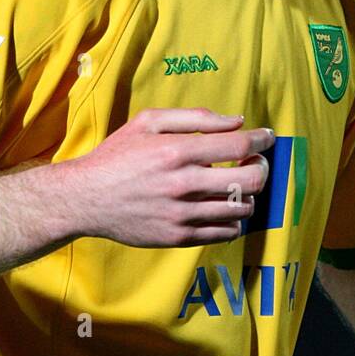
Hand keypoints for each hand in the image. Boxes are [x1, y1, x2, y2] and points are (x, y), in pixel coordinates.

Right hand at [69, 108, 272, 247]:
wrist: (86, 198)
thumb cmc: (117, 155)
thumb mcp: (148, 122)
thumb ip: (195, 118)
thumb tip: (236, 121)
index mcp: (177, 151)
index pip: (238, 146)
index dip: (262, 140)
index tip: (268, 137)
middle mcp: (183, 184)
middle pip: (250, 180)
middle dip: (262, 168)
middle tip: (255, 162)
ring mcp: (182, 215)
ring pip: (242, 208)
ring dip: (250, 195)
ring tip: (239, 185)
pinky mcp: (178, 237)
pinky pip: (225, 232)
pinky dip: (235, 220)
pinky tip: (225, 208)